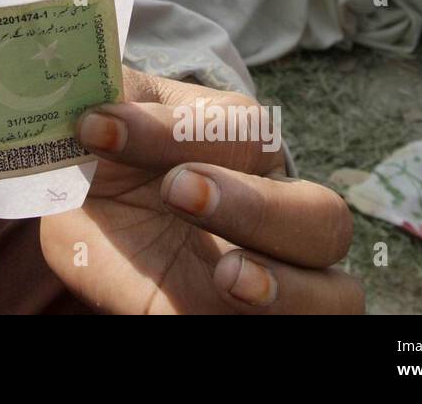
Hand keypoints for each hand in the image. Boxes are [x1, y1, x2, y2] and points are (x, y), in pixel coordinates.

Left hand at [41, 70, 362, 313]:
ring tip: (228, 274)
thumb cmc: (105, 161)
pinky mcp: (239, 323)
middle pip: (319, 216)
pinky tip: (222, 301)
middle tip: (177, 189)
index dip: (167, 129)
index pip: (238, 132)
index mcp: (241, 146)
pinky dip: (269, 318)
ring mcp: (270, 280)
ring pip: (334, 293)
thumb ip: (102, 104)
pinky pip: (287, 332)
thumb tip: (86, 88)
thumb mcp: (95, 130)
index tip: (96, 124)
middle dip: (255, 207)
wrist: (86, 220)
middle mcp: (273, 213)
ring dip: (286, 286)